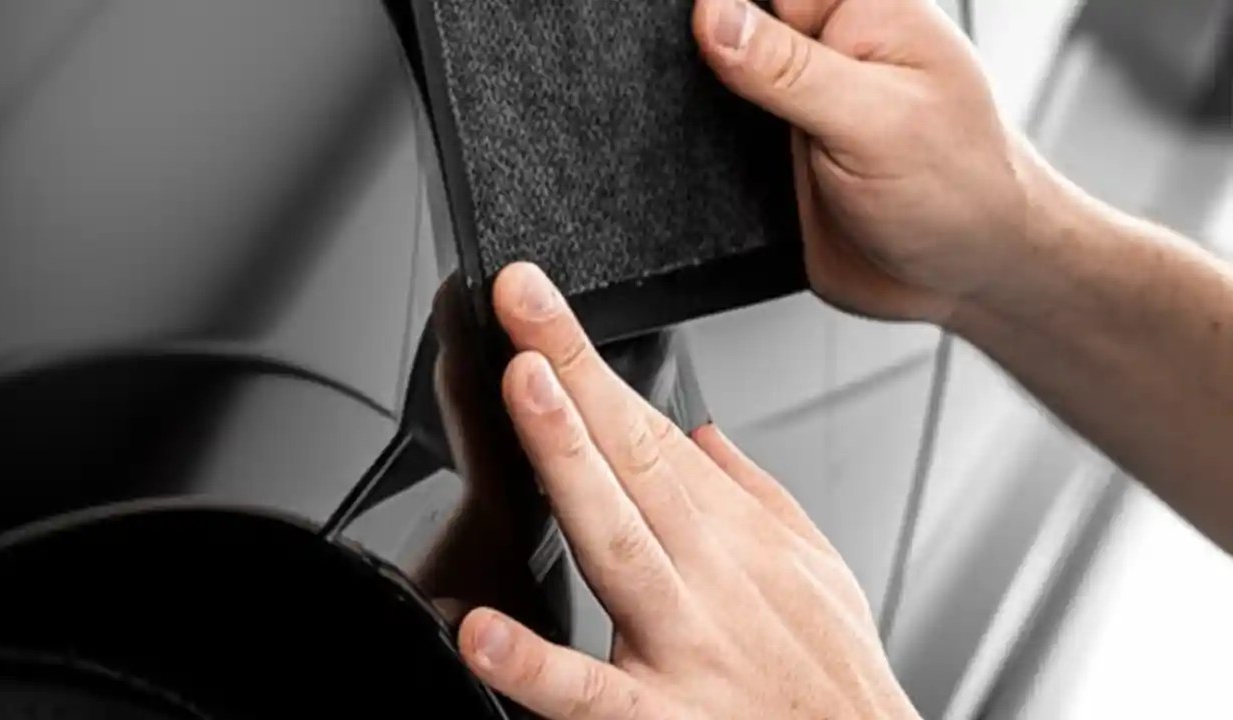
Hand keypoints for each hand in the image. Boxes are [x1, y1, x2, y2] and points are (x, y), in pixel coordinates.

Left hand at [457, 263, 918, 719]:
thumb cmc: (836, 676)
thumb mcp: (817, 565)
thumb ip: (753, 491)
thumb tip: (701, 431)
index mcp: (732, 533)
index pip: (646, 425)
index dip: (587, 359)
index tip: (537, 303)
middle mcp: (707, 573)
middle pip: (630, 456)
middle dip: (571, 372)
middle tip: (522, 304)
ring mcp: (683, 642)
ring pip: (614, 541)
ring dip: (568, 462)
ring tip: (524, 392)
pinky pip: (591, 693)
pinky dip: (538, 664)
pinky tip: (482, 632)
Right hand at [693, 0, 1037, 322]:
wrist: (965, 277)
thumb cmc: (961, 190)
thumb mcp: (871, 121)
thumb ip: (786, 68)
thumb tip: (715, 16)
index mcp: (864, 9)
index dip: (729, 9)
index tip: (708, 42)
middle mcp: (829, 48)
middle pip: (736, 26)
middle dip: (713, 59)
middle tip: (752, 107)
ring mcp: (800, 102)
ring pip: (720, 83)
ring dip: (712, 113)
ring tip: (752, 144)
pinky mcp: (777, 152)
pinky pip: (721, 140)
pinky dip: (712, 156)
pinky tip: (735, 170)